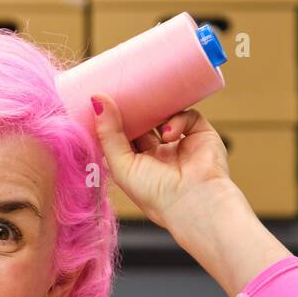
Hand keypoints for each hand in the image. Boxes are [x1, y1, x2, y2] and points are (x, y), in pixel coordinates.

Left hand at [91, 94, 236, 231]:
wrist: (195, 201)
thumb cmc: (155, 194)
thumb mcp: (121, 165)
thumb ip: (108, 134)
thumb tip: (96, 100)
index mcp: (137, 166)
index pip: (122, 138)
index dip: (113, 122)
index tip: (103, 103)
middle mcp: (158, 155)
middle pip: (143, 123)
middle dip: (134, 111)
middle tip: (123, 94)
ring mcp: (179, 145)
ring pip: (165, 115)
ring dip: (156, 111)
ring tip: (146, 109)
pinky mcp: (200, 135)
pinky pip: (188, 115)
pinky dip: (178, 119)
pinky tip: (169, 133)